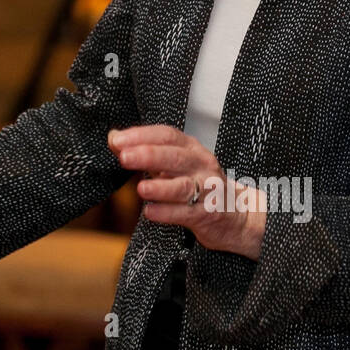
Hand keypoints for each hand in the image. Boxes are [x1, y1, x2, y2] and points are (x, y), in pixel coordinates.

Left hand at [108, 124, 266, 259]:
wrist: (235, 214)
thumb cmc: (199, 185)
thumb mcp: (173, 164)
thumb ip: (144, 151)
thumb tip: (114, 138)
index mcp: (190, 148)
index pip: (167, 135)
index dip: (142, 135)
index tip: (117, 139)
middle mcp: (200, 165)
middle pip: (175, 157)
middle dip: (149, 155)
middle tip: (124, 157)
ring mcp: (207, 190)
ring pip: (184, 186)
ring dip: (161, 187)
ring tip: (141, 189)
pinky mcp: (208, 214)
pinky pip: (187, 213)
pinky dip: (167, 213)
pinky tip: (150, 212)